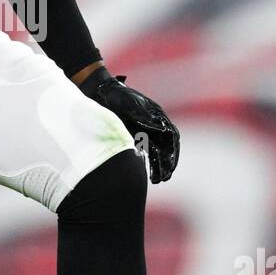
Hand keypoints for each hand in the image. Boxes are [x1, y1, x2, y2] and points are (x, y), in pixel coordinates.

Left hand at [79, 65, 179, 182]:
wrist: (101, 93)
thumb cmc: (117, 97)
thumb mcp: (132, 105)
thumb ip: (147, 118)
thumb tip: (163, 130)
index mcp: (157, 116)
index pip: (171, 137)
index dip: (173, 152)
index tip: (171, 164)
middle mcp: (154, 125)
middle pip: (166, 147)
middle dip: (167, 163)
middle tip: (165, 178)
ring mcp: (145, 131)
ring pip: (157, 152)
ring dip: (159, 166)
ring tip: (158, 181)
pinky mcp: (134, 137)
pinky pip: (145, 152)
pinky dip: (148, 163)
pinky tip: (147, 175)